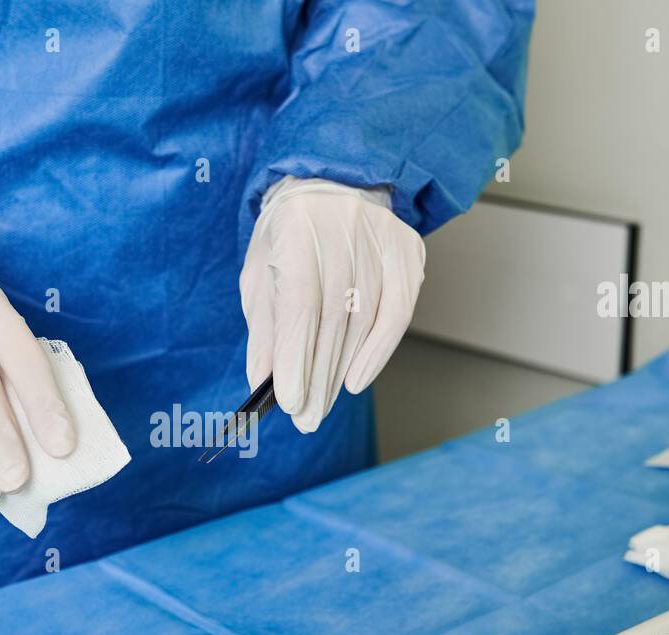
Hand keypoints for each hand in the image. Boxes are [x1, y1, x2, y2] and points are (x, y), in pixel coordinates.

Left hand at [240, 177, 425, 432]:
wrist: (334, 182)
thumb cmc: (289, 235)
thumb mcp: (261, 271)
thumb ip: (264, 325)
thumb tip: (264, 379)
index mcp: (298, 229)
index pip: (300, 304)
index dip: (296, 356)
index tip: (289, 401)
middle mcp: (343, 231)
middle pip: (333, 320)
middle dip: (317, 377)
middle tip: (305, 418)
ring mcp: (380, 240)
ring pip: (363, 322)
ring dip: (341, 372)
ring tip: (322, 406)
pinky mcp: (407, 251)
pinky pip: (397, 313)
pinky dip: (378, 353)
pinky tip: (357, 380)